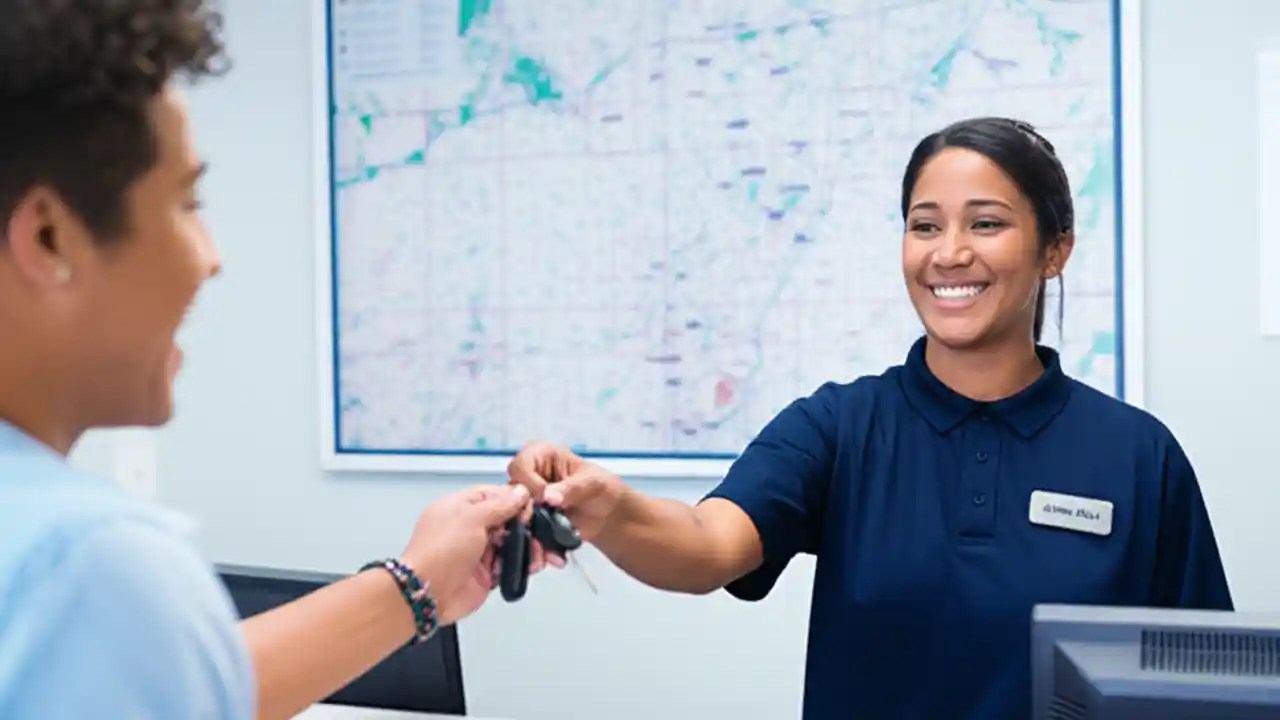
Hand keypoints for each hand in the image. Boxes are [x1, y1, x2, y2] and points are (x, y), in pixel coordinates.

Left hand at [399, 484, 532, 624]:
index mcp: (460, 507)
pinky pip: (510, 565)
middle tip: (537, 529)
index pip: (493, 495)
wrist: (428, 593)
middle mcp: (469, 528)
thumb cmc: (439, 551)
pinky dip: (522, 564)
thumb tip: (519, 493)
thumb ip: (500, 505)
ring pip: (511, 543)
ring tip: (537, 551)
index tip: (530, 505)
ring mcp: (477, 551)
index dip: (514, 499)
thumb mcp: (472, 517)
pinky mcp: (485, 574)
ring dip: (527, 546)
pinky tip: (531, 565)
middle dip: (525, 524)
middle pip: (505, 519)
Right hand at [507, 441, 626, 542]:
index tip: (545, 498)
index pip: (518, 467)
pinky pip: (523, 534)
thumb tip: (548, 498)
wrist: (608, 515)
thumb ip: (571, 488)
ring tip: (546, 541)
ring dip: (529, 531)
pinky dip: (535, 544)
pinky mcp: (529, 522)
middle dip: (524, 511)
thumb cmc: (601, 487)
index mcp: (539, 454)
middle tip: (542, 523)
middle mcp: (526, 476)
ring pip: (513, 516)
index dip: (529, 483)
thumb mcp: (592, 483)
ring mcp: (525, 501)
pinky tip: (549, 552)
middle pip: (509, 493)